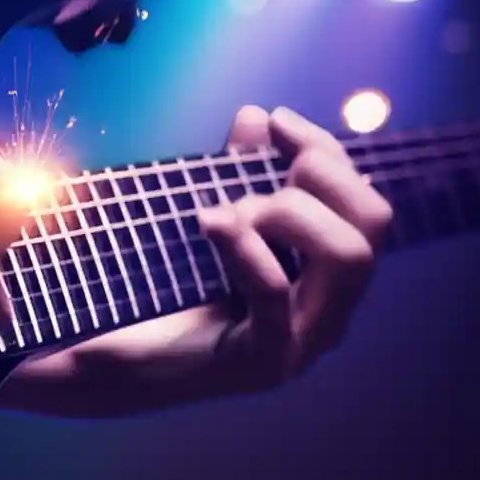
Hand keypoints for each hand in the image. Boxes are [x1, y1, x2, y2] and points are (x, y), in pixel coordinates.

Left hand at [0, 105, 390, 416]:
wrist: (105, 361)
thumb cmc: (158, 292)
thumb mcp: (209, 221)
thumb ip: (238, 173)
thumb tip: (256, 117)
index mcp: (323, 279)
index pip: (364, 203)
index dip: (325, 151)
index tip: (274, 123)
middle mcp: (329, 313)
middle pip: (374, 224)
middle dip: (321, 175)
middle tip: (253, 177)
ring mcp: (302, 343)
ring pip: (350, 257)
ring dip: (288, 213)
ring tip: (229, 213)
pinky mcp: (261, 362)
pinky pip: (274, 291)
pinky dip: (244, 245)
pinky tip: (208, 222)